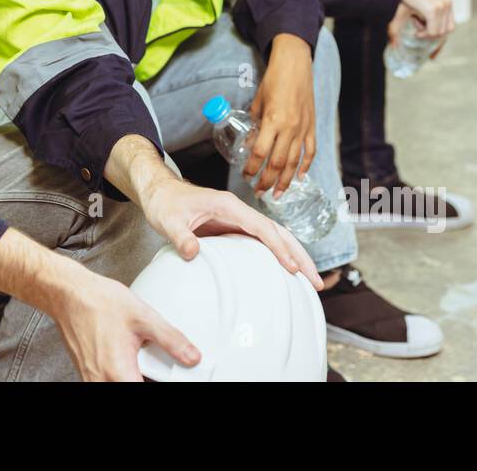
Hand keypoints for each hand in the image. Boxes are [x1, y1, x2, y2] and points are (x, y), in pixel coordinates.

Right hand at [0, 227, 198, 381]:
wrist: (69, 294)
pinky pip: (109, 382)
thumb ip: (171, 339)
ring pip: (121, 386)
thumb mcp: (143, 316)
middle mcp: (102, 382)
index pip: (147, 392)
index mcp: (119, 373)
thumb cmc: (98, 302)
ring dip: (134, 377)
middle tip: (153, 364)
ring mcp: (92, 380)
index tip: (171, 376)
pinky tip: (125, 355)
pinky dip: (122, 374)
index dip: (163, 382)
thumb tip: (192, 356)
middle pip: (133, 389)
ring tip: (138, 358)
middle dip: (149, 378)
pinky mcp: (88, 374)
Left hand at [138, 174, 322, 287]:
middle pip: (279, 232)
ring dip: (295, 257)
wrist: (161, 193)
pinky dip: (280, 257)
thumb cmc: (165, 204)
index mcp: (228, 206)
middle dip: (299, 256)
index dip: (278, 248)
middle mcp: (239, 211)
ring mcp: (240, 220)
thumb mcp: (168, 221)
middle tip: (316, 281)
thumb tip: (193, 252)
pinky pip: (264, 243)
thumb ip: (180, 236)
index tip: (291, 268)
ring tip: (312, 282)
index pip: (262, 227)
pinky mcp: (236, 229)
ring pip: (276, 237)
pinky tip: (289, 274)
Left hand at [245, 34, 315, 195]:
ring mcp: (303, 128)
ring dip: (285, 180)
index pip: (260, 153)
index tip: (246, 175)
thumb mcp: (257, 101)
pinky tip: (299, 177)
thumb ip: (255, 124)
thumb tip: (250, 144)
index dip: (252, 168)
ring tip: (277, 194)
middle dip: (267, 181)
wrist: (295, 64)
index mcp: (273, 120)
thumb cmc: (273, 80)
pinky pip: (310, 151)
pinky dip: (306, 166)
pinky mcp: (312, 126)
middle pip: (277, 163)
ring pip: (294, 162)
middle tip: (259, 192)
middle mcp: (289, 128)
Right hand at [399, 0, 455, 47]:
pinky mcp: (435, 9)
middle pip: (446, 31)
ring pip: (439, 33)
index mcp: (445, 3)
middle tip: (416, 24)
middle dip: (430, 34)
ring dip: (425, 32)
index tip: (432, 56)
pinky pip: (433, 31)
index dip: (440, 43)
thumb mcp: (409, 13)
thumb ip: (409, 27)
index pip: (449, 26)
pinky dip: (423, 31)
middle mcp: (447, 3)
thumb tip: (394, 46)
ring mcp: (442, 5)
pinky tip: (414, 20)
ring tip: (415, 19)